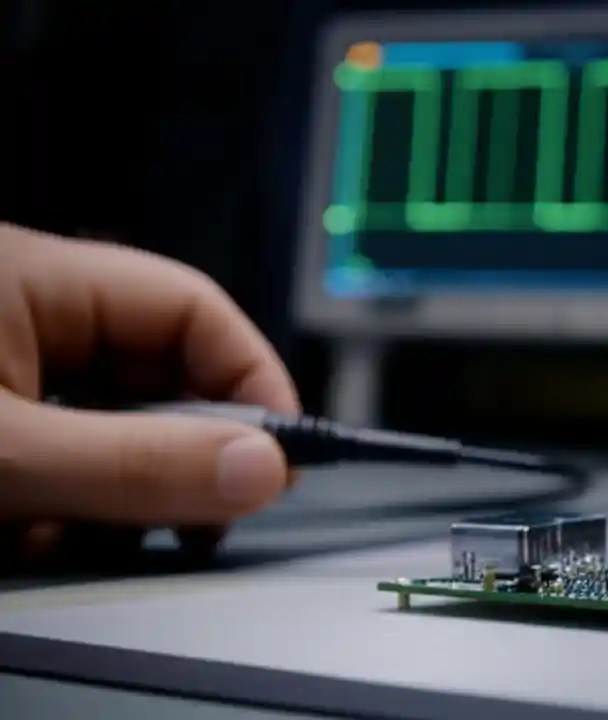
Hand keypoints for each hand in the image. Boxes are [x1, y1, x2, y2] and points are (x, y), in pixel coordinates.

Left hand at [0, 223, 297, 565]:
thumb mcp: (3, 456)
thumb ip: (133, 465)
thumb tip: (259, 469)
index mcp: (29, 276)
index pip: (190, 308)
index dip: (250, 382)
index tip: (277, 459)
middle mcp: (21, 314)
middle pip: (157, 375)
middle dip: (179, 457)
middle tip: (198, 520)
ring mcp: (0, 373)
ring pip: (111, 428)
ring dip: (118, 496)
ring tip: (90, 539)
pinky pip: (63, 459)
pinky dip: (67, 508)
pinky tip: (39, 539)